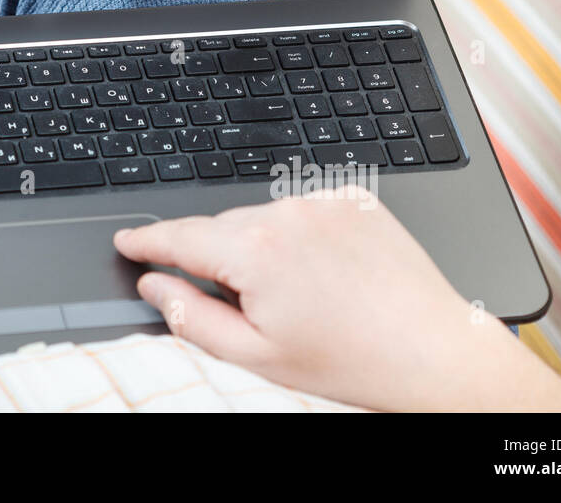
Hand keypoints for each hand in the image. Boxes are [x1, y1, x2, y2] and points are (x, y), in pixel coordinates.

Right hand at [114, 190, 560, 411]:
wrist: (431, 351)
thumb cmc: (350, 360)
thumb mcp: (255, 355)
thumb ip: (191, 317)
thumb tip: (156, 285)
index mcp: (254, 250)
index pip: (180, 237)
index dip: (147, 240)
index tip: (128, 241)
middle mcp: (286, 213)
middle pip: (222, 228)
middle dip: (219, 259)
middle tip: (249, 307)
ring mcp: (323, 201)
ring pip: (263, 219)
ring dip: (262, 247)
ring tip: (301, 296)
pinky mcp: (352, 199)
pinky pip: (304, 211)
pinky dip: (300, 236)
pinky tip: (324, 274)